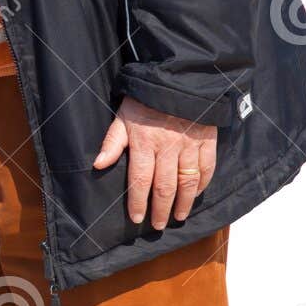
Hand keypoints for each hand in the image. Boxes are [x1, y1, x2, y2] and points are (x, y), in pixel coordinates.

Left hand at [93, 97, 217, 229]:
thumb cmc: (146, 99)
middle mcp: (168, 148)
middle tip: (158, 226)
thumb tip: (97, 165)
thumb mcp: (123, 117)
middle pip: (164, 187)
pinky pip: (207, 168)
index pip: (140, 180)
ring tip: (178, 217)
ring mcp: (190, 145)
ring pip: (188, 182)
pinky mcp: (208, 140)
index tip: (137, 218)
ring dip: (184, 203)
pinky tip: (196, 195)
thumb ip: (112, 142)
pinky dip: (203, 184)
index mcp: (144, 143)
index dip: (138, 202)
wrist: (180, 79)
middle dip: (160, 210)